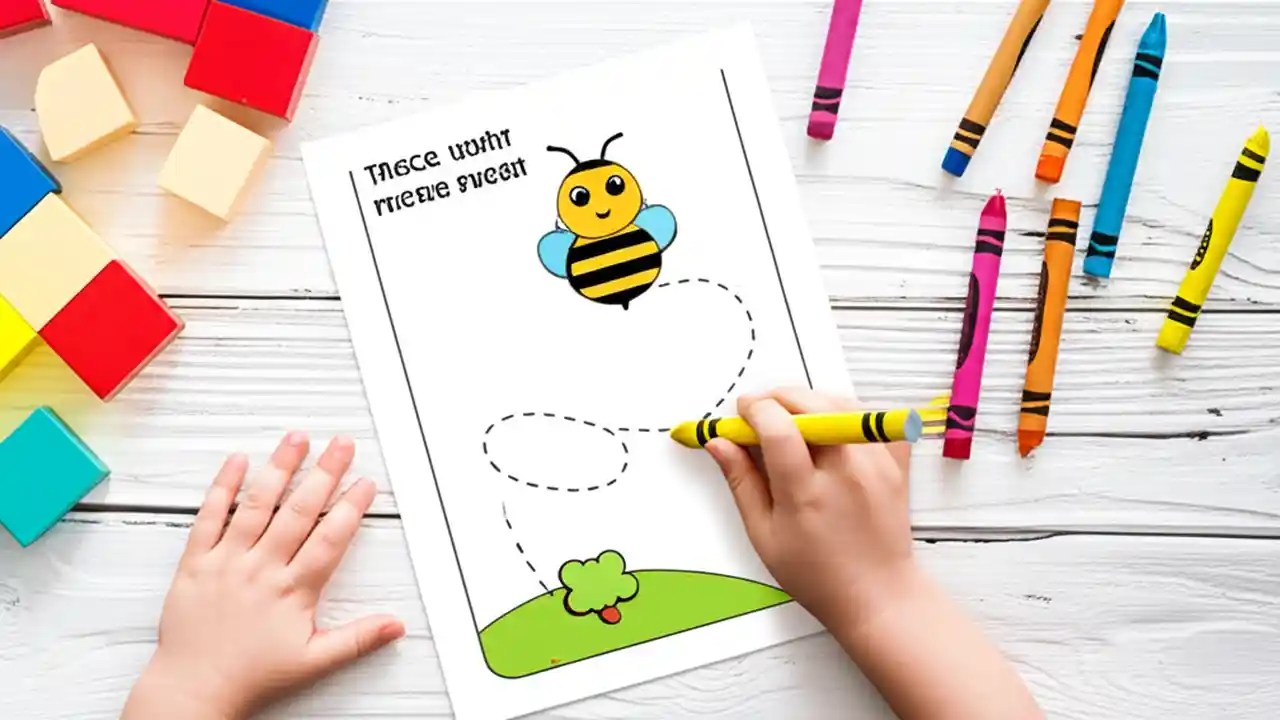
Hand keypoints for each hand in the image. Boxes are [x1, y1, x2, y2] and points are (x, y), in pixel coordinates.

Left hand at [123, 433, 404, 719]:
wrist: (193, 689)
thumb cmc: (251, 677)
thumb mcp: (314, 661)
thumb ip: (357, 639)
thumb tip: (395, 626)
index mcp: (293, 591)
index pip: (330, 539)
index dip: (351, 508)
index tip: (365, 484)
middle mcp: (262, 569)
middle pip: (300, 511)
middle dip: (324, 473)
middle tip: (341, 445)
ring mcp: (227, 562)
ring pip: (258, 505)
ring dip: (280, 469)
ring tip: (297, 439)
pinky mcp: (195, 563)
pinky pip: (208, 517)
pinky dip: (222, 487)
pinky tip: (237, 461)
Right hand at [704, 388, 917, 636]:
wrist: (877, 596)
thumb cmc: (820, 576)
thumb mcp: (764, 534)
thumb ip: (741, 481)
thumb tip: (719, 443)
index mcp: (806, 493)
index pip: (777, 426)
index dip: (754, 409)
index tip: (742, 414)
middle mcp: (845, 472)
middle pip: (810, 404)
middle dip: (778, 398)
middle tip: (762, 414)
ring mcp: (875, 464)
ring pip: (840, 402)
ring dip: (810, 401)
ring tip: (793, 423)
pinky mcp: (895, 463)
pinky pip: (872, 416)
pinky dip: (848, 413)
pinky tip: (831, 430)